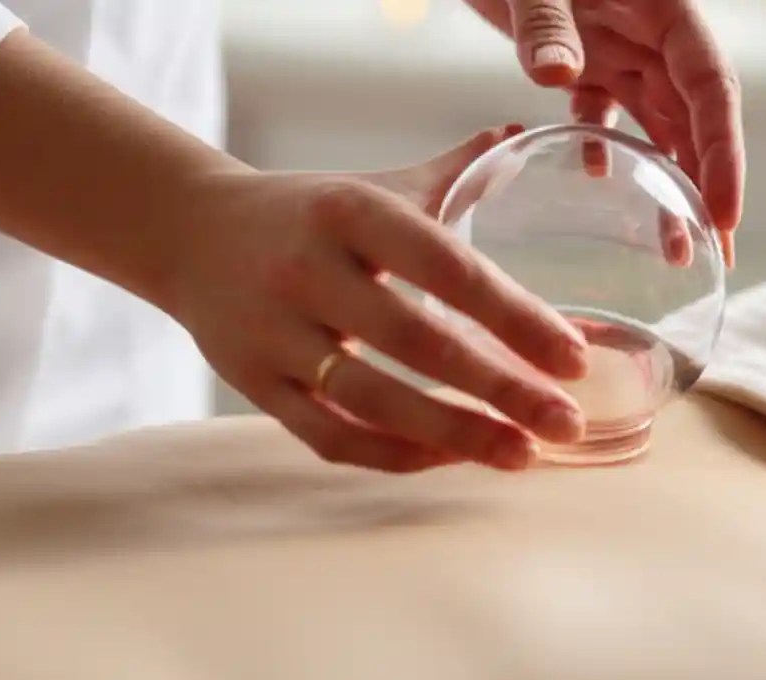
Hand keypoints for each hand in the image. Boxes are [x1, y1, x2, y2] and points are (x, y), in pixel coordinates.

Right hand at [167, 126, 587, 472]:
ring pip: (373, 401)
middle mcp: (307, 269)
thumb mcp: (371, 186)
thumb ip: (450, 172)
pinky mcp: (251, 384)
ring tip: (523, 455)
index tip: (575, 358)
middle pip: (417, 342)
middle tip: (567, 422)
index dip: (516, 317)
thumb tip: (520, 134)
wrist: (190, 231)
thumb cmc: (306, 211)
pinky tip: (450, 460)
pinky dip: (394, 456)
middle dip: (502, 390)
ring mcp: (274, 333)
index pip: (448, 267)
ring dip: (456, 435)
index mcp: (350, 211)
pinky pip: (329, 436)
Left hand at [463, 0, 744, 265]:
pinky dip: (607, 149)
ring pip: (659, 125)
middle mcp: (651, 33)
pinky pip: (608, 114)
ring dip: (669, 181)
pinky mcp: (584, 58)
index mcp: (663, 9)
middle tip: (719, 253)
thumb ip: (545, 21)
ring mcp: (620, 47)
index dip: (724, 152)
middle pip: (696, 117)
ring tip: (675, 245)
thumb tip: (558, 75)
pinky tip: (600, 179)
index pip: (711, 87)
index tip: (726, 212)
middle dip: (710, 185)